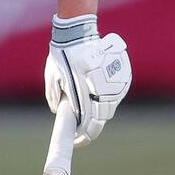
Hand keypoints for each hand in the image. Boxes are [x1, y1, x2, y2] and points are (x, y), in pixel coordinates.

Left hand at [44, 15, 131, 146]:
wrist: (78, 32)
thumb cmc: (61, 55)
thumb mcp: (52, 79)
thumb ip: (54, 97)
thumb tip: (57, 112)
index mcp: (85, 92)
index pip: (89, 124)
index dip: (83, 137)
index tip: (77, 141)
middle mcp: (103, 89)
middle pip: (102, 119)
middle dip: (92, 125)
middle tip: (81, 127)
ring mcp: (116, 82)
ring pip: (110, 107)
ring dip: (100, 111)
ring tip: (87, 105)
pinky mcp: (123, 75)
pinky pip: (116, 93)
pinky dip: (107, 97)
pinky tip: (96, 91)